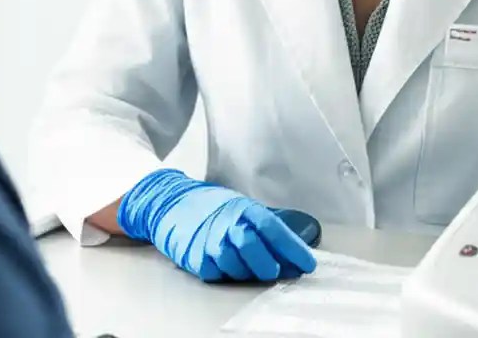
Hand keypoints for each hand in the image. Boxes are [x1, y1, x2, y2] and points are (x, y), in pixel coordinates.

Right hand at [116, 169, 317, 282]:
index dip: (293, 249)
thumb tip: (294, 251)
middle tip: (276, 271)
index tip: (308, 264)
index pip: (274, 230)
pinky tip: (226, 265)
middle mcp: (227, 224)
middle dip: (269, 264)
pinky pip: (218, 274)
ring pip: (237, 266)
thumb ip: (265, 227)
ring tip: (249, 267)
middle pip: (254, 248)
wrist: (169, 204)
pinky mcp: (195, 258)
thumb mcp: (240, 207)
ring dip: (248, 272)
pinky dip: (226, 273)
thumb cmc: (211, 207)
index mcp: (243, 209)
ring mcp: (209, 241)